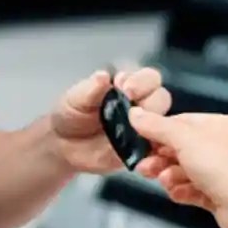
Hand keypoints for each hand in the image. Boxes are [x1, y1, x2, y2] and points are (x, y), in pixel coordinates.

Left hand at [49, 62, 171, 173]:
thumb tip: (103, 76)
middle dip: (150, 101)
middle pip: (162, 98)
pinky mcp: (141, 150)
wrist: (63, 145)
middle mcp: (140, 104)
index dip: (141, 81)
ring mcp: (142, 128)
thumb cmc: (71, 115)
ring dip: (153, 124)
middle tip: (130, 109)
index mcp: (128, 85)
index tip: (124, 88)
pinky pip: (156, 150)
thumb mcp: (75, 99)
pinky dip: (153, 149)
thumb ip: (90, 89)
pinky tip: (138, 149)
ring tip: (133, 130)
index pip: (148, 78)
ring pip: (164, 123)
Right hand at [128, 109, 227, 227]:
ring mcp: (221, 172)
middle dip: (160, 158)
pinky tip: (177, 193)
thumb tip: (134, 114)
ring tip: (163, 181)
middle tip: (144, 166)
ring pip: (184, 170)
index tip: (139, 139)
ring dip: (169, 176)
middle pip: (180, 148)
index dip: (159, 131)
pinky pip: (192, 189)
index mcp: (220, 126)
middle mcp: (222, 146)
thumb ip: (157, 127)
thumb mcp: (184, 139)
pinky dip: (182, 191)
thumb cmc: (223, 168)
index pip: (182, 122)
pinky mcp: (218, 195)